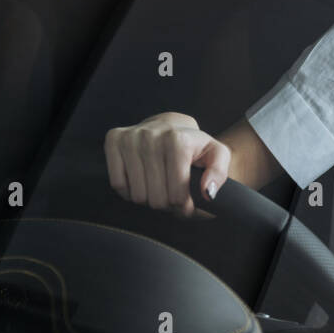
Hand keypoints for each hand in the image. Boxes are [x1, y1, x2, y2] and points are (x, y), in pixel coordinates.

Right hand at [103, 112, 230, 217]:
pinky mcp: (114, 139)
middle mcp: (151, 136)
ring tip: (159, 186)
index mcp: (178, 140)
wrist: (171, 125)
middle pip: (156, 198)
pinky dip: (130, 191)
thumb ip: (219, 174)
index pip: (176, 195)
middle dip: (167, 204)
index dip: (184, 206)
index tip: (187, 202)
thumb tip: (207, 192)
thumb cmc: (195, 146)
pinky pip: (118, 184)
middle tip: (172, 194)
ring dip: (149, 199)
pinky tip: (142, 181)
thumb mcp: (217, 156)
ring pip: (137, 195)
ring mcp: (130, 136)